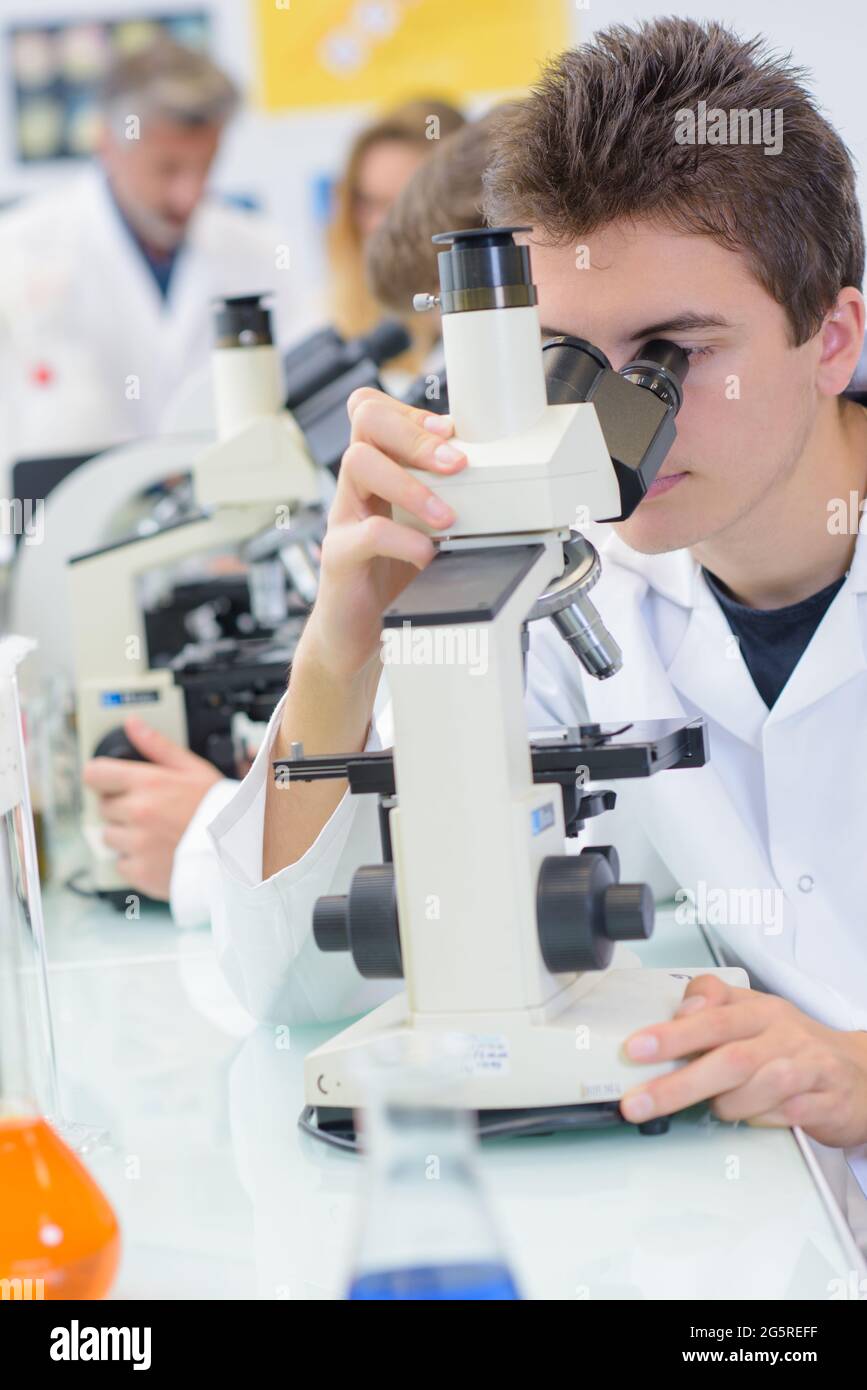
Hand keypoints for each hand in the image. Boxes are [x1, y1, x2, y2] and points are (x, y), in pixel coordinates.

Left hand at [82, 717, 222, 900]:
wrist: (239, 852)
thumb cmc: (220, 810)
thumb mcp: (193, 769)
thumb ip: (157, 745)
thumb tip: (133, 724)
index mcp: (148, 783)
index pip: (94, 774)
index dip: (102, 777)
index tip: (110, 782)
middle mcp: (137, 812)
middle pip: (104, 807)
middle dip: (121, 808)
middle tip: (150, 811)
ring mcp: (137, 843)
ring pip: (109, 837)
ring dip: (125, 836)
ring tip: (155, 833)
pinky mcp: (139, 871)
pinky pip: (120, 864)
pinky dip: (134, 861)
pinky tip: (156, 853)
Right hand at [301, 387, 466, 679]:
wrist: (354, 639)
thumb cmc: (393, 582)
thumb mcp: (428, 533)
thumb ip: (453, 505)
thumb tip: (509, 485)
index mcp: (379, 475)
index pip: (377, 412)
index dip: (412, 411)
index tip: (450, 430)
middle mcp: (357, 488)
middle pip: (366, 422)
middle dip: (416, 434)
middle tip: (456, 463)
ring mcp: (343, 519)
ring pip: (359, 463)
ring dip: (412, 483)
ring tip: (446, 516)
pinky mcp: (339, 557)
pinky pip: (367, 533)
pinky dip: (405, 541)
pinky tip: (428, 556)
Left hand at [619, 974, 866, 1146]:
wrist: (858, 1072)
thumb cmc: (791, 1045)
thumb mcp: (750, 1015)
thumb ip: (710, 1008)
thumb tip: (679, 1011)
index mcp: (759, 1010)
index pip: (711, 1015)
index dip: (672, 1032)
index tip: (635, 1049)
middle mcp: (783, 1034)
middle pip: (728, 1057)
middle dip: (678, 1084)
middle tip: (639, 1102)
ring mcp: (809, 1067)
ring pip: (760, 1087)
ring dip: (728, 1104)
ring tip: (717, 1108)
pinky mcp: (828, 1100)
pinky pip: (789, 1114)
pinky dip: (763, 1119)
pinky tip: (754, 1117)